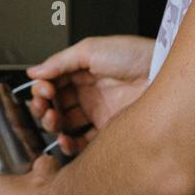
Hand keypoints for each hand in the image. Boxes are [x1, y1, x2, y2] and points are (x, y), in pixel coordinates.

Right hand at [25, 35, 152, 156]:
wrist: (161, 72)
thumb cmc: (134, 55)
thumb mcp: (90, 49)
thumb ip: (60, 61)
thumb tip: (34, 71)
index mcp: (83, 72)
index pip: (54, 84)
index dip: (43, 88)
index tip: (43, 89)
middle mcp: (90, 93)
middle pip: (56, 105)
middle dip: (43, 106)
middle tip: (43, 105)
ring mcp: (98, 112)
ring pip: (66, 125)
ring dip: (52, 125)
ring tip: (52, 119)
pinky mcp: (109, 131)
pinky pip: (83, 143)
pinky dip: (69, 145)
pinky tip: (64, 139)